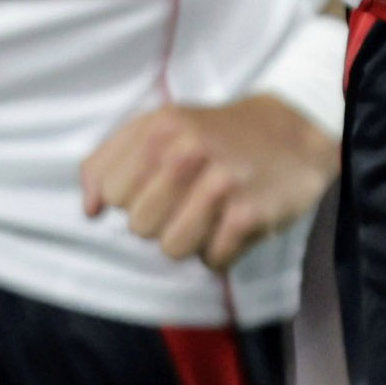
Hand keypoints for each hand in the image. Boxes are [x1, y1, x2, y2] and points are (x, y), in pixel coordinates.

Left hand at [80, 98, 337, 270]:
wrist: (296, 128)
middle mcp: (189, 151)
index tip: (158, 187)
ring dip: (192, 241)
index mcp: (160, 128)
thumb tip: (89, 209)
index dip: (133, 198)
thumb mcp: (160, 125)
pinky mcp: (251, 214)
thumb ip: (111, 158)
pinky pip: (214, 259)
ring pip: (173, 248)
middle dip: (161, 222)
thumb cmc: (216, 133)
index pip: (113, 194)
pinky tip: (235, 225)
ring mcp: (223, 183)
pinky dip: (223, 252)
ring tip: (211, 217)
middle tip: (190, 202)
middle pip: (140, 226)